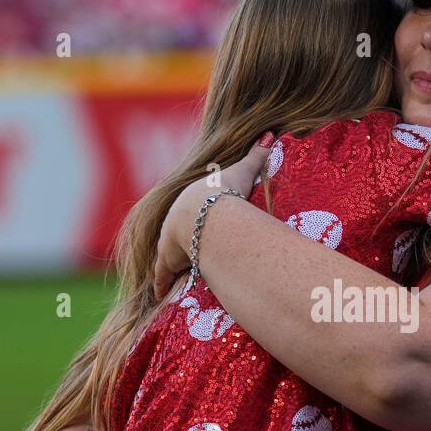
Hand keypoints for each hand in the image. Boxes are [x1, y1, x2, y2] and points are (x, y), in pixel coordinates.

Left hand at [152, 135, 274, 298]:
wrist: (207, 214)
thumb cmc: (223, 193)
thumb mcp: (242, 172)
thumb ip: (257, 157)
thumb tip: (270, 136)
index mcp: (190, 201)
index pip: (190, 209)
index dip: (193, 217)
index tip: (196, 223)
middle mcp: (175, 221)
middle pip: (175, 232)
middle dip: (178, 240)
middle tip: (185, 249)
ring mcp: (169, 242)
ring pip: (167, 256)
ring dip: (170, 264)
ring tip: (173, 274)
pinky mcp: (167, 261)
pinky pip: (162, 275)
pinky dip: (162, 283)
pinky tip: (160, 293)